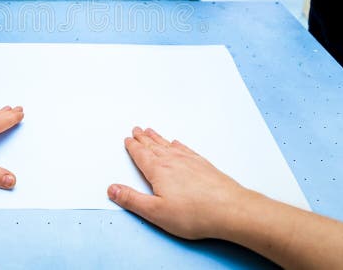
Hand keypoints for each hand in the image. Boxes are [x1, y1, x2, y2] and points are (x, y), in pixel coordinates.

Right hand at [107, 126, 248, 239]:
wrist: (230, 209)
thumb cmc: (194, 214)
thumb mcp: (155, 212)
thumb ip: (132, 200)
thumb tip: (112, 189)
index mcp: (158, 171)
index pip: (141, 155)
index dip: (132, 147)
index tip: (127, 139)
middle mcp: (173, 162)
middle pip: (153, 146)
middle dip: (143, 138)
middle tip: (136, 130)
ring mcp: (190, 162)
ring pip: (168, 145)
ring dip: (158, 138)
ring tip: (151, 131)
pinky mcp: (204, 166)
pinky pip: (186, 149)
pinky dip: (178, 145)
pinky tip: (177, 143)